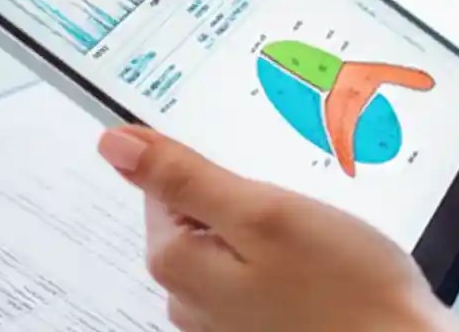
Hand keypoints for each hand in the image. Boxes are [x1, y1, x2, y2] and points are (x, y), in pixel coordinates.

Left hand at [97, 126, 458, 331]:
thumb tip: (114, 144)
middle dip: (241, 200)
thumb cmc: (344, 287)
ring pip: (228, 246)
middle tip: (294, 210)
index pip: (164, 184)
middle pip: (195, 216)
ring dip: (264, 233)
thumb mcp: (262, 212)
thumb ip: (185, 177)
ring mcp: (222, 321)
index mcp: (178, 263)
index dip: (214, 168)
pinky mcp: (255, 328)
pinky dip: (282, 262)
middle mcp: (188, 301)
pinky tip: (317, 268)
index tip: (256, 175)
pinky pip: (253, 277)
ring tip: (313, 241)